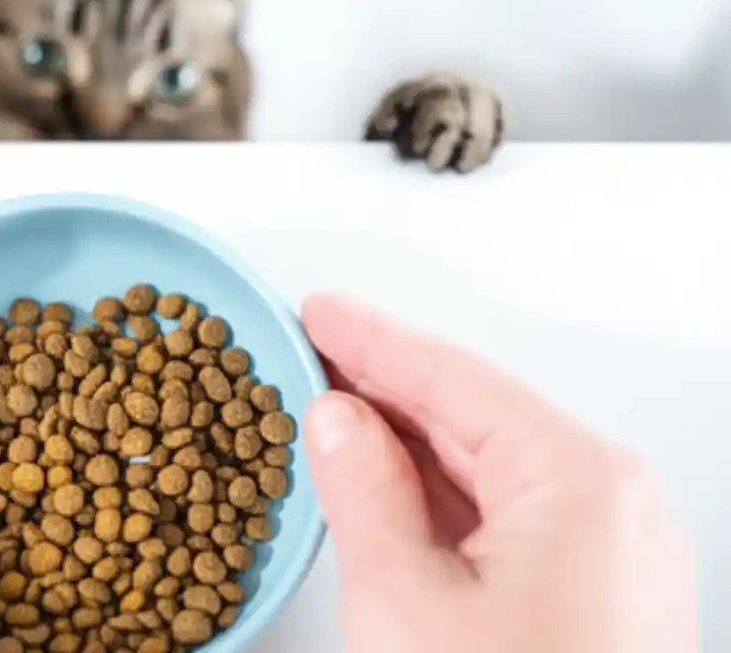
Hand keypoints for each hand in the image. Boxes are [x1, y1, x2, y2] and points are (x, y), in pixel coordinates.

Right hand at [301, 295, 696, 652]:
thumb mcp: (403, 602)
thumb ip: (362, 489)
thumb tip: (336, 421)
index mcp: (578, 480)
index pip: (452, 379)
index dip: (371, 340)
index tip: (317, 313)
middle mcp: (608, 500)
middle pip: (474, 414)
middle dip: (382, 388)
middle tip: (308, 359)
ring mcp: (606, 548)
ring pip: (487, 466)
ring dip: (404, 444)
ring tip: (327, 418)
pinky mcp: (591, 591)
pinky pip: (503, 515)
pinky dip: (435, 497)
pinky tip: (379, 488)